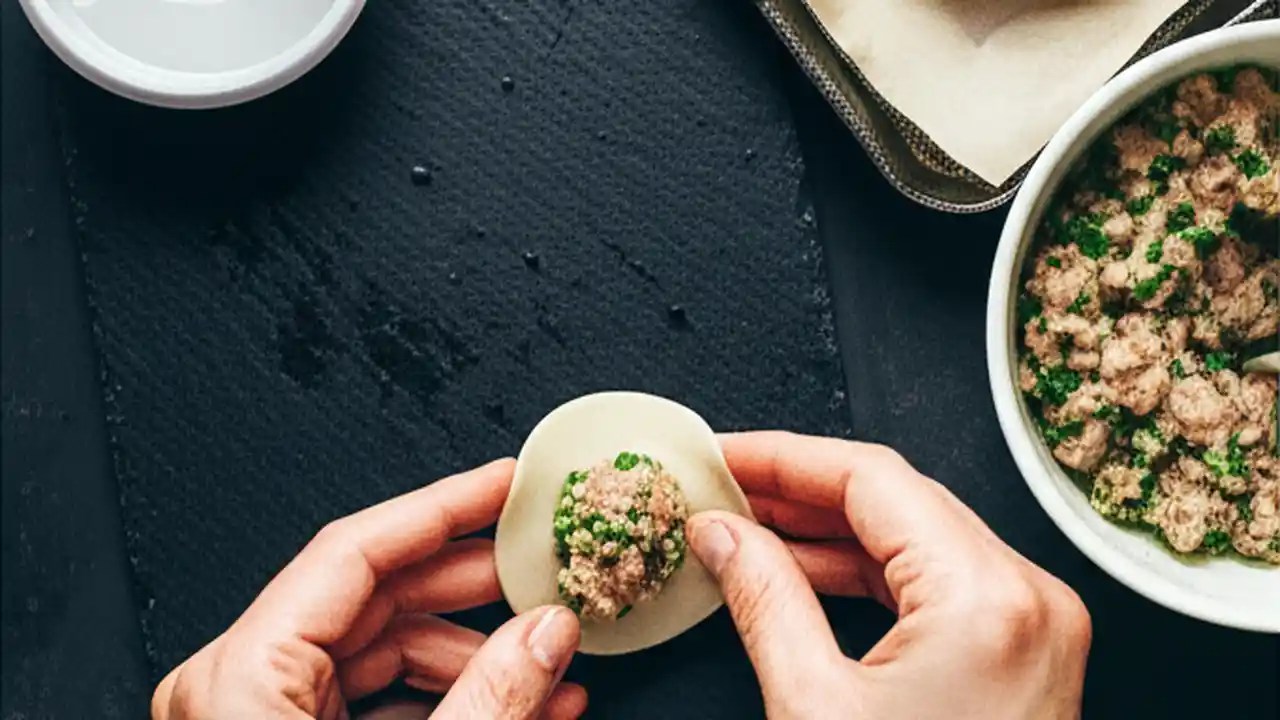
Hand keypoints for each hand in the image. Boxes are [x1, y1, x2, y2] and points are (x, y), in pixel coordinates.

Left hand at [152, 459, 587, 719]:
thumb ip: (488, 698)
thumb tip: (548, 631)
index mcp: (240, 673)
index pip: (356, 548)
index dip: (444, 505)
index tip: (506, 481)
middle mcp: (239, 685)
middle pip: (376, 595)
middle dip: (476, 588)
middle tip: (545, 570)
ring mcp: (262, 715)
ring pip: (384, 649)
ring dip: (477, 656)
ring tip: (552, 663)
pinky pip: (376, 698)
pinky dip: (449, 696)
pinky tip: (519, 701)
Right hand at [689, 432, 1090, 719]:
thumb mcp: (812, 706)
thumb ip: (762, 598)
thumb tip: (721, 534)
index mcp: (987, 599)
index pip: (871, 478)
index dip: (782, 457)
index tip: (721, 455)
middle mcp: (1027, 599)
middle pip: (898, 500)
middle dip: (800, 490)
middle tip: (723, 486)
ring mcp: (1033, 627)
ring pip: (916, 540)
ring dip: (829, 531)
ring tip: (748, 526)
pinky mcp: (1021, 656)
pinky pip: (935, 587)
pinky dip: (866, 575)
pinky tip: (801, 572)